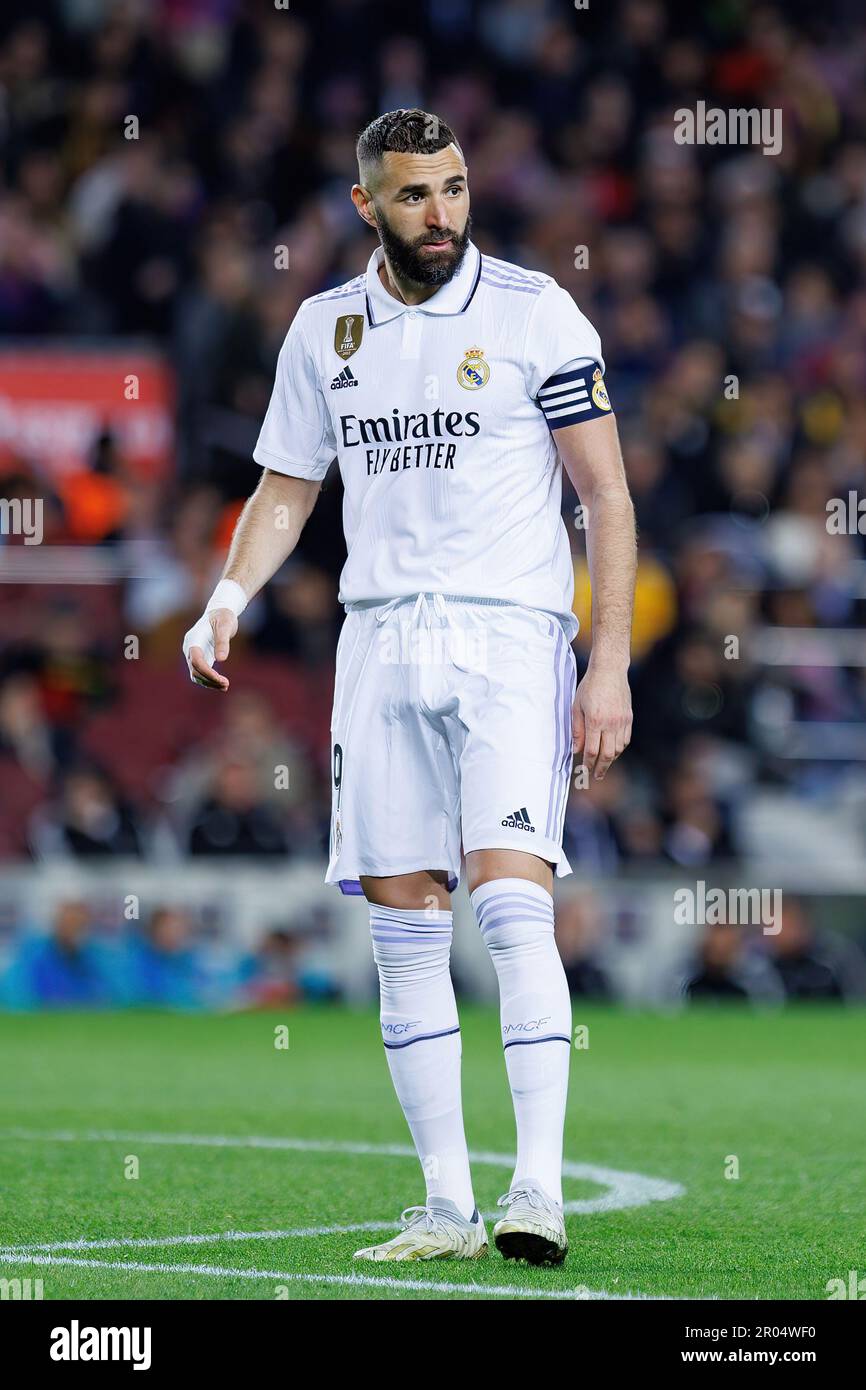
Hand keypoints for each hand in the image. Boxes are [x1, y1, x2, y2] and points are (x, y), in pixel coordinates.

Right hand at [182, 608, 237, 689]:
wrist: (220, 613)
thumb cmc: (223, 617)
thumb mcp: (225, 625)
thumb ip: (223, 641)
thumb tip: (221, 660)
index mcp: (194, 638)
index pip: (196, 660)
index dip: (207, 671)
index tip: (220, 679)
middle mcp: (190, 647)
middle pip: (195, 669)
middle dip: (209, 679)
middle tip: (226, 685)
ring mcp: (192, 653)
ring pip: (196, 674)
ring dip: (209, 682)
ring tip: (225, 686)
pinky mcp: (199, 658)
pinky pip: (200, 673)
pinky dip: (209, 680)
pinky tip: (222, 684)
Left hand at [572, 662, 631, 779]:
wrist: (610, 670)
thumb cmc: (589, 686)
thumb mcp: (577, 706)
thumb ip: (576, 729)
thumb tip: (576, 749)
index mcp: (594, 721)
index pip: (592, 750)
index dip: (588, 763)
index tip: (584, 770)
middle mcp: (610, 723)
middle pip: (607, 754)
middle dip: (601, 768)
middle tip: (597, 776)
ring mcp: (622, 721)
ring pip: (618, 748)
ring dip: (611, 759)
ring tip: (604, 764)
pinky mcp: (629, 717)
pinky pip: (626, 739)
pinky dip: (619, 748)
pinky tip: (613, 750)